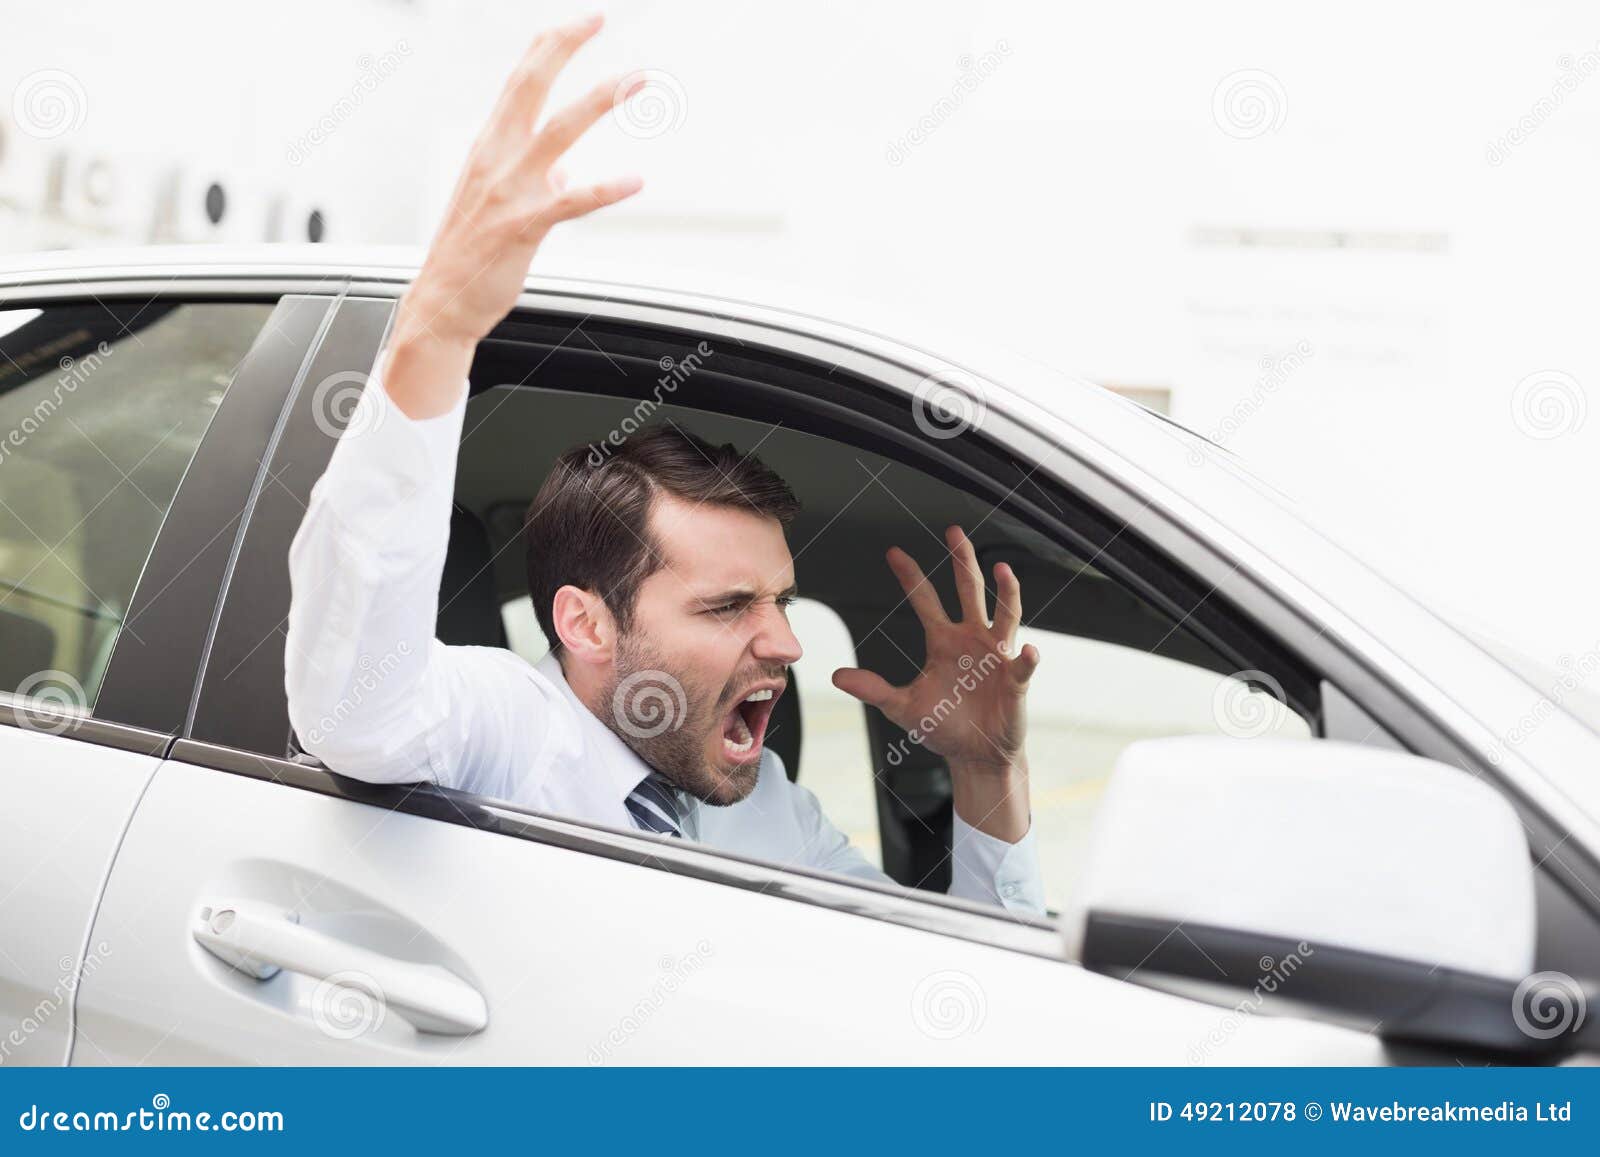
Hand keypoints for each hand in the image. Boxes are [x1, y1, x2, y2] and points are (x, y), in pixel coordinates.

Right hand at [385, 13, 644, 416]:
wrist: (441, 304)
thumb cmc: (470, 255)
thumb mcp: (498, 204)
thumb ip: (535, 180)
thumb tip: (568, 174)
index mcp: (490, 146)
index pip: (520, 78)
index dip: (550, 44)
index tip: (584, 20)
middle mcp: (496, 158)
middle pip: (530, 86)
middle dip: (564, 46)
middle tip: (597, 16)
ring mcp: (509, 191)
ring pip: (556, 132)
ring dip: (598, 100)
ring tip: (636, 80)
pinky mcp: (522, 228)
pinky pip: (570, 202)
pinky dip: (604, 188)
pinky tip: (636, 179)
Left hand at [833, 526, 1039, 840]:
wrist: (976, 755)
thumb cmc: (944, 727)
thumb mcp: (902, 707)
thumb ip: (873, 689)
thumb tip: (837, 676)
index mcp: (944, 642)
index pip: (926, 601)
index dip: (910, 577)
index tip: (893, 553)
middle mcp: (972, 640)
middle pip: (969, 590)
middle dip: (962, 561)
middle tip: (954, 531)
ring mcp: (997, 656)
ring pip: (1005, 614)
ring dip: (1006, 592)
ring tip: (1002, 570)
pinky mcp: (1015, 680)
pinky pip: (1022, 665)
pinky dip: (1026, 659)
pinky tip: (1028, 652)